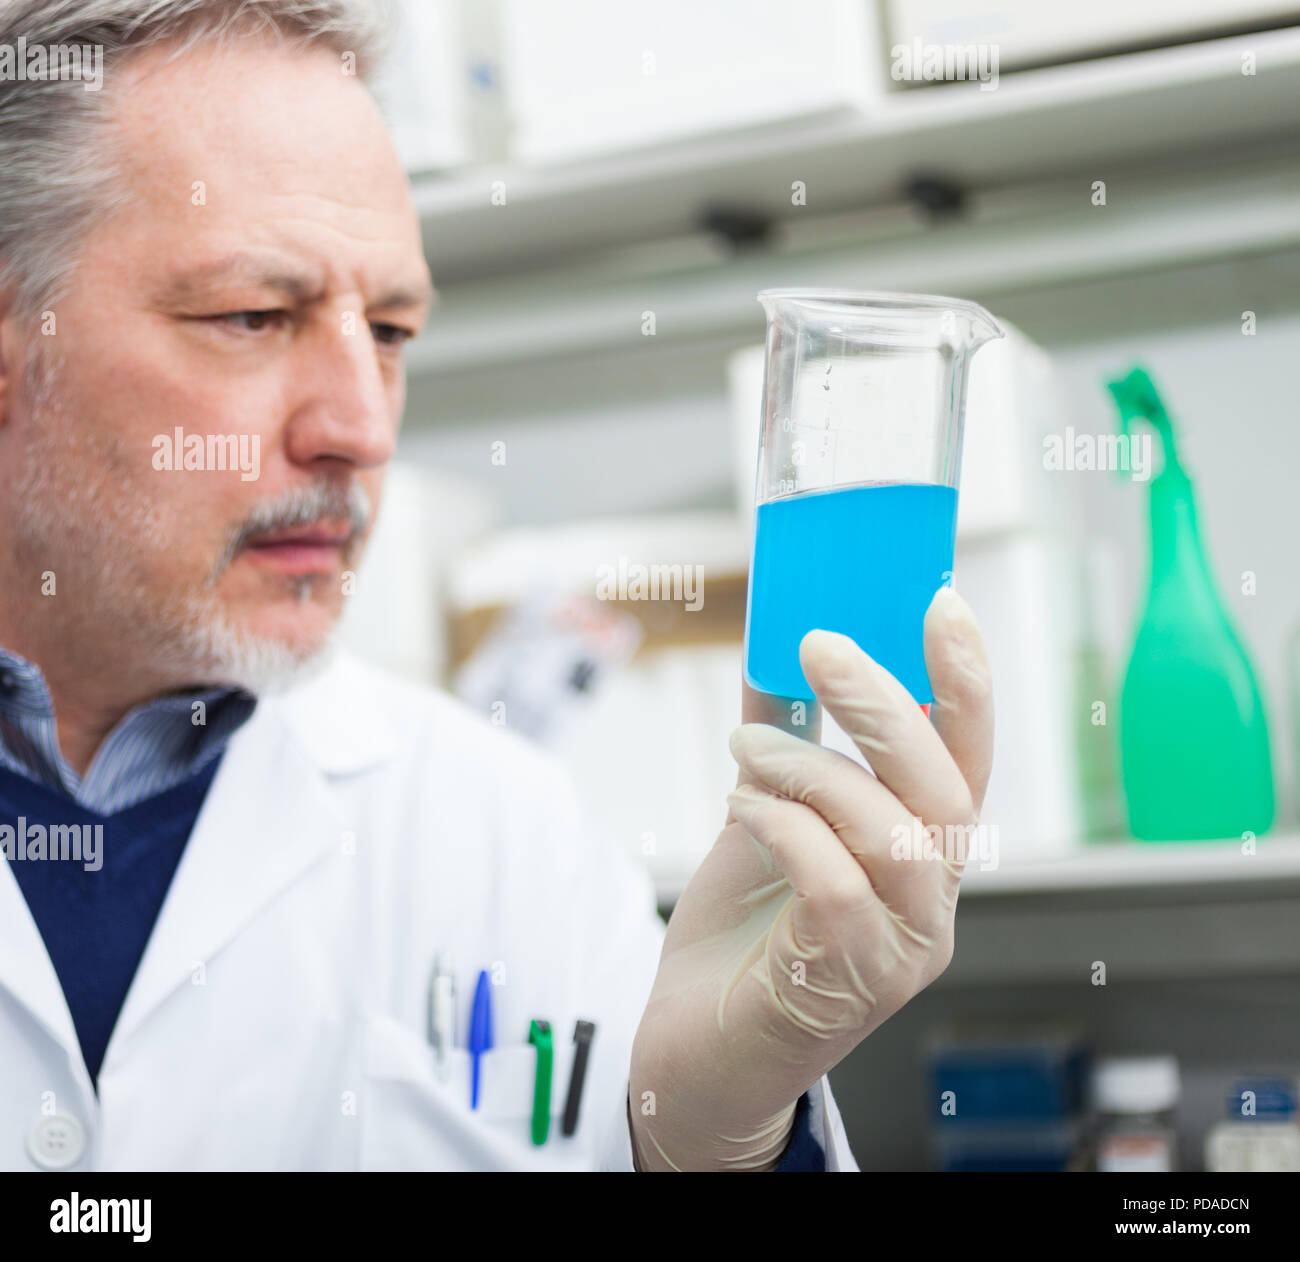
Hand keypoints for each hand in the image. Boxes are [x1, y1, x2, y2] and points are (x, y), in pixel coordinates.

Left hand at [628, 586, 993, 1170]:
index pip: (968, 761)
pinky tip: (742, 807)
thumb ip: (778, 742)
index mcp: (923, 857)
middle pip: (946, 790)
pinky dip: (787, 825)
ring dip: (813, 768)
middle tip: (820, 645)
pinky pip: (835, 884)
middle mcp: (932, 907)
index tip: (940, 601)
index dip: (965, 681)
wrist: (695, 1054)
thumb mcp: (763, 819)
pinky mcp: (846, 984)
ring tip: (747, 748)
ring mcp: (898, 951)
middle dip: (886, 703)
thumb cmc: (742, 936)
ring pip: (894, 833)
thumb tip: (769, 653)